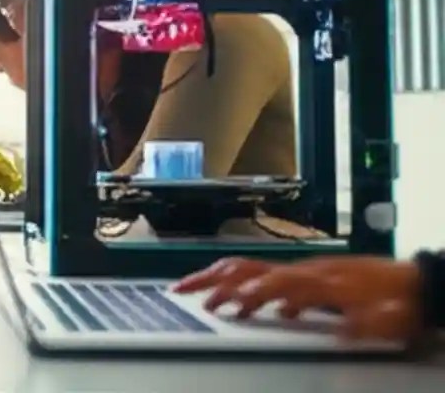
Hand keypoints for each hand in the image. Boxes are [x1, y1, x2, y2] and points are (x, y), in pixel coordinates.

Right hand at [174, 256, 423, 341]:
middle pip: (247, 269)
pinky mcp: (307, 279)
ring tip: (197, 296)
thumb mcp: (384, 321)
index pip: (273, 282)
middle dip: (211, 278)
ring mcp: (303, 273)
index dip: (247, 292)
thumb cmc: (399, 304)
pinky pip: (267, 281)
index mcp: (318, 281)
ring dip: (220, 281)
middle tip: (182, 289)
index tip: (222, 304)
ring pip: (251, 271)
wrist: (418, 285)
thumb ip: (356, 326)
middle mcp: (304, 272)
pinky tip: (241, 307)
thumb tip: (333, 332)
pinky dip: (244, 290)